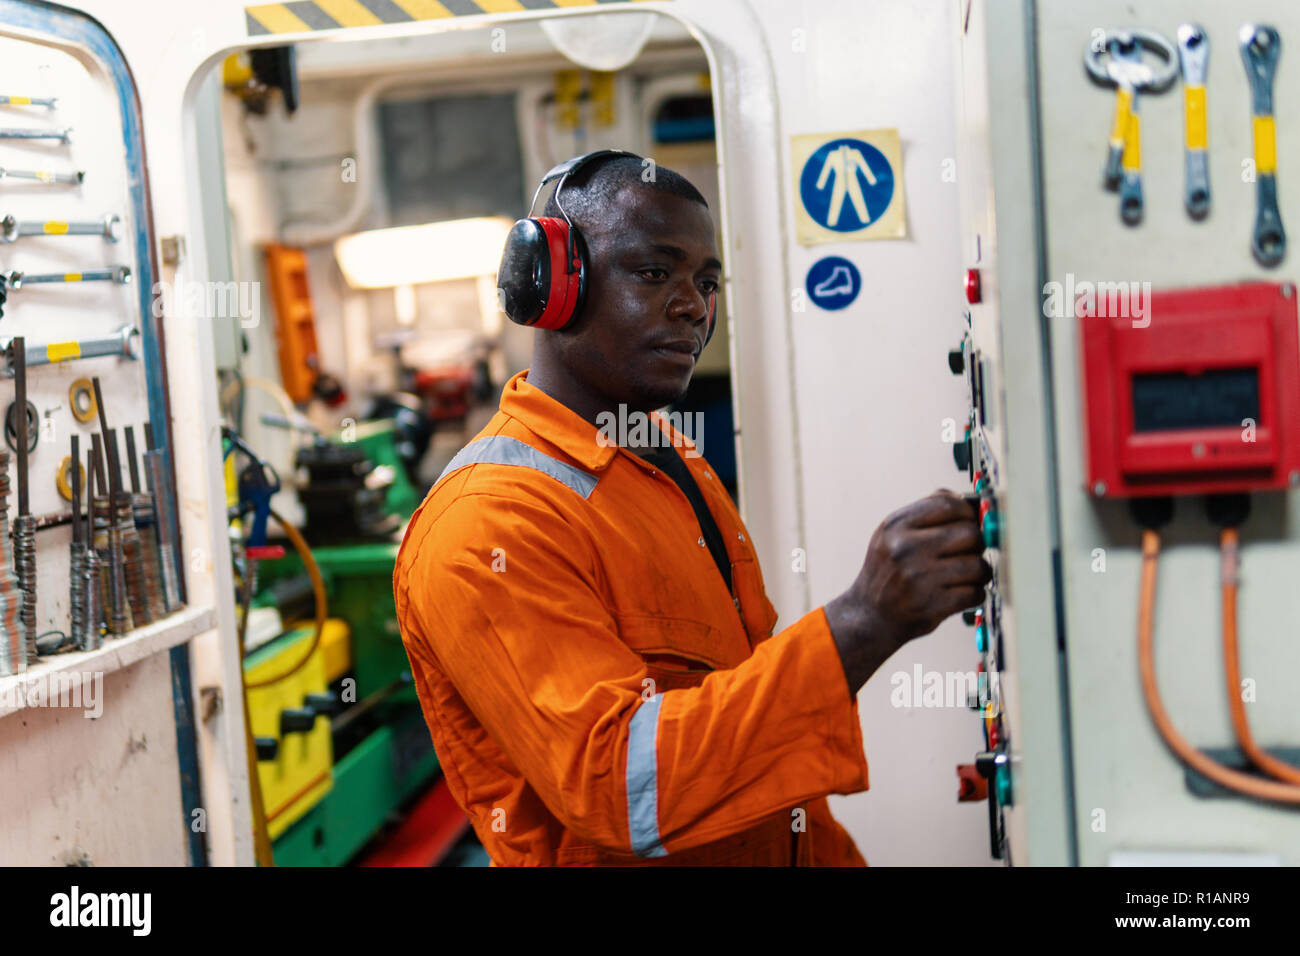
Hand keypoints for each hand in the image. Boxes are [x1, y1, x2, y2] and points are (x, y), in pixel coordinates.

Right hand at [825, 490, 991, 694]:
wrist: (868, 615)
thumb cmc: (888, 571)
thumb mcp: (892, 534)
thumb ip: (926, 515)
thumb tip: (970, 503)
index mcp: (896, 526)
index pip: (948, 504)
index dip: (968, 512)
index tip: (969, 521)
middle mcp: (905, 549)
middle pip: (970, 534)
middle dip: (976, 543)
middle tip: (968, 552)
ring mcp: (919, 578)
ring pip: (978, 565)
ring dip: (980, 572)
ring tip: (968, 575)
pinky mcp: (932, 605)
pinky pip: (975, 593)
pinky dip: (974, 594)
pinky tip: (960, 593)